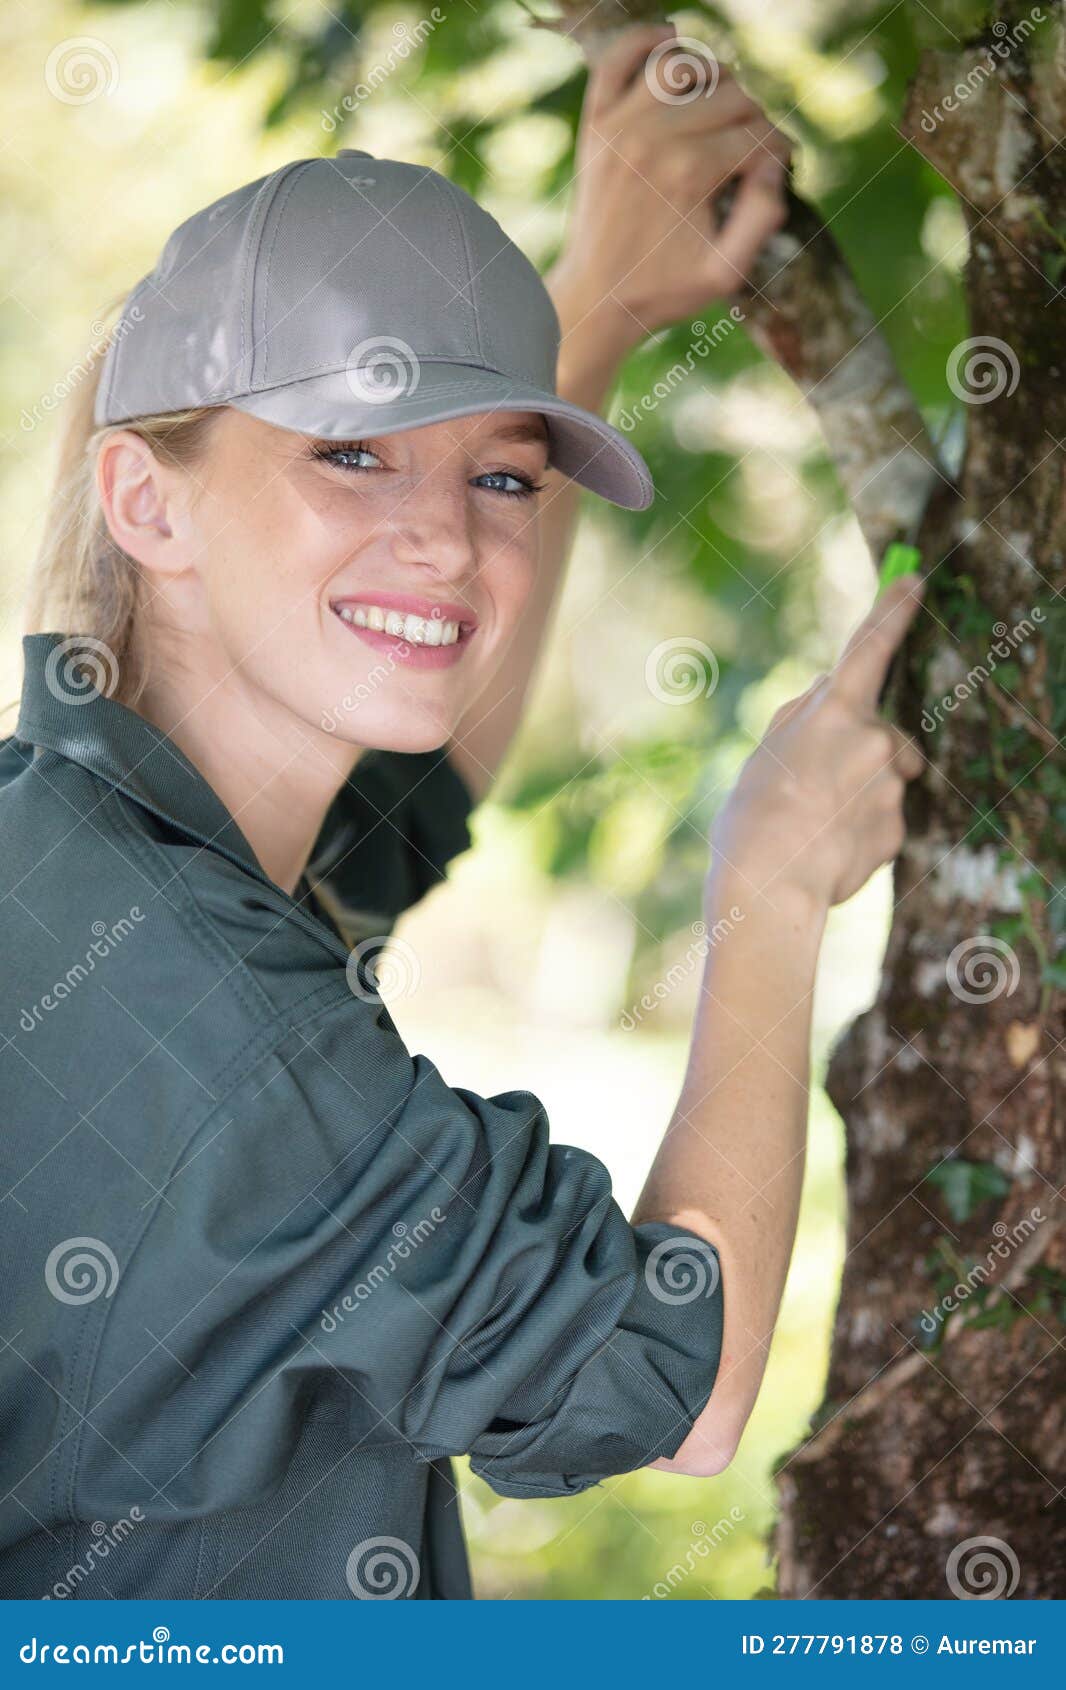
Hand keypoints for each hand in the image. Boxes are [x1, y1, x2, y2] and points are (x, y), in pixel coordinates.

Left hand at [547, 23, 791, 354]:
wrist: (596, 298)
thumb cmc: (664, 289)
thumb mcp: (725, 273)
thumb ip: (762, 219)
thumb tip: (772, 165)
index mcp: (690, 174)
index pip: (757, 134)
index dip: (779, 149)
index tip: (780, 166)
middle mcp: (653, 140)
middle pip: (728, 95)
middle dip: (753, 117)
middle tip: (751, 148)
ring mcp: (619, 127)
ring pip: (682, 67)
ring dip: (712, 77)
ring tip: (721, 107)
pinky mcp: (595, 126)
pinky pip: (616, 60)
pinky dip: (645, 40)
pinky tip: (672, 41)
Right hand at [710, 577, 925, 914]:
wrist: (772, 890)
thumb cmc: (753, 820)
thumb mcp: (765, 752)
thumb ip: (801, 713)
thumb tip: (830, 689)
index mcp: (835, 712)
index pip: (870, 647)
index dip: (893, 609)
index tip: (914, 579)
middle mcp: (874, 740)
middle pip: (875, 731)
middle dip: (853, 750)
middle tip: (806, 786)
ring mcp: (891, 787)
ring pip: (880, 779)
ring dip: (856, 793)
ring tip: (811, 825)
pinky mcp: (897, 831)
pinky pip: (880, 822)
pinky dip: (857, 833)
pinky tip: (826, 851)